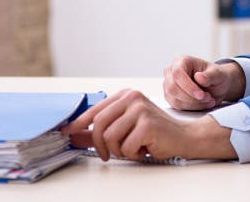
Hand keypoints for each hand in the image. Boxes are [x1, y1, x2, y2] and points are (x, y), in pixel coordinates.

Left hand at [61, 88, 235, 161]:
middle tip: (107, 155)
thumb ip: (99, 132)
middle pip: (99, 124)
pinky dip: (132, 154)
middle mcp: (132, 97)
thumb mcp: (124, 129)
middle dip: (100, 145)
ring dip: (119, 151)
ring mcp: (140, 109)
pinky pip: (125, 147)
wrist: (183, 137)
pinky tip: (144, 148)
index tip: (67, 132)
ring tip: (133, 148)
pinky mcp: (147, 124)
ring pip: (110, 137)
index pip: (95, 110)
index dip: (79, 123)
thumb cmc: (154, 133)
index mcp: (126, 95)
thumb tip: (74, 135)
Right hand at [163, 55, 244, 110]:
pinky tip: (203, 104)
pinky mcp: (170, 97)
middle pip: (173, 88)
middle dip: (192, 97)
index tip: (201, 95)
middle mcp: (171, 72)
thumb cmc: (216, 76)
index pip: (178, 73)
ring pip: (175, 100)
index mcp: (181, 61)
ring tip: (209, 101)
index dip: (188, 86)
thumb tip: (199, 77)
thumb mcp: (218, 74)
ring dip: (194, 104)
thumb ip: (210, 75)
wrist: (216, 85)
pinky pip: (177, 107)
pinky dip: (192, 108)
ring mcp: (168, 85)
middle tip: (208, 98)